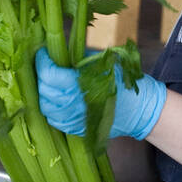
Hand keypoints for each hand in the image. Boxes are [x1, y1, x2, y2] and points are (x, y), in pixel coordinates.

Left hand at [35, 46, 166, 140]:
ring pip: (46, 107)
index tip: (42, 53)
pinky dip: (51, 109)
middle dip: (41, 77)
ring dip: (44, 93)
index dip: (42, 62)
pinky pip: (54, 120)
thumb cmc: (124, 83)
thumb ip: (81, 60)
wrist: (140, 109)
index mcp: (83, 85)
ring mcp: (76, 120)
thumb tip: (59, 52)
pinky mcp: (77, 130)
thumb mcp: (107, 63)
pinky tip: (56, 99)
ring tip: (49, 82)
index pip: (50, 75)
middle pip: (45, 91)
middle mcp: (76, 105)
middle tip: (45, 66)